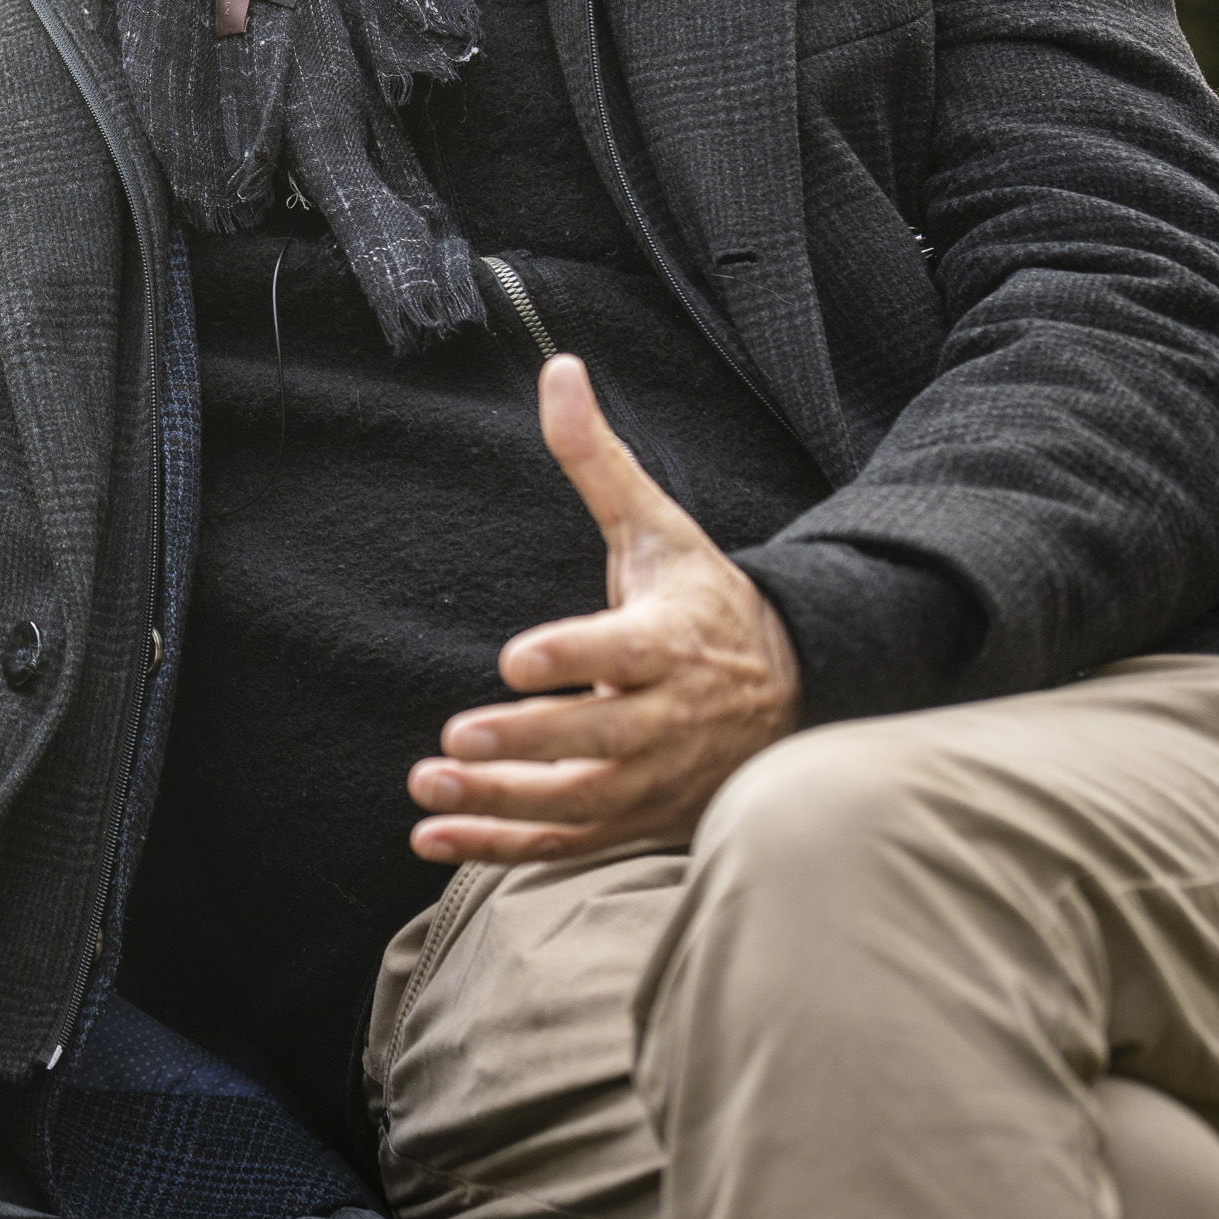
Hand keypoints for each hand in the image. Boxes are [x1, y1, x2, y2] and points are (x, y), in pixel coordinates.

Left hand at [408, 355, 801, 863]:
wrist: (788, 690)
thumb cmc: (701, 602)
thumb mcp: (657, 527)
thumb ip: (598, 459)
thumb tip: (559, 369)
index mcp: (671, 641)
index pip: (625, 650)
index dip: (574, 655)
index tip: (516, 657)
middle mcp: (667, 716)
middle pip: (601, 735)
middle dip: (530, 740)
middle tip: (458, 738)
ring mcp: (653, 777)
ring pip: (578, 799)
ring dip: (500, 803)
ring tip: (430, 788)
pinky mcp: (635, 818)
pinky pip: (565, 843)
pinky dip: (500, 848)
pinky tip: (431, 840)